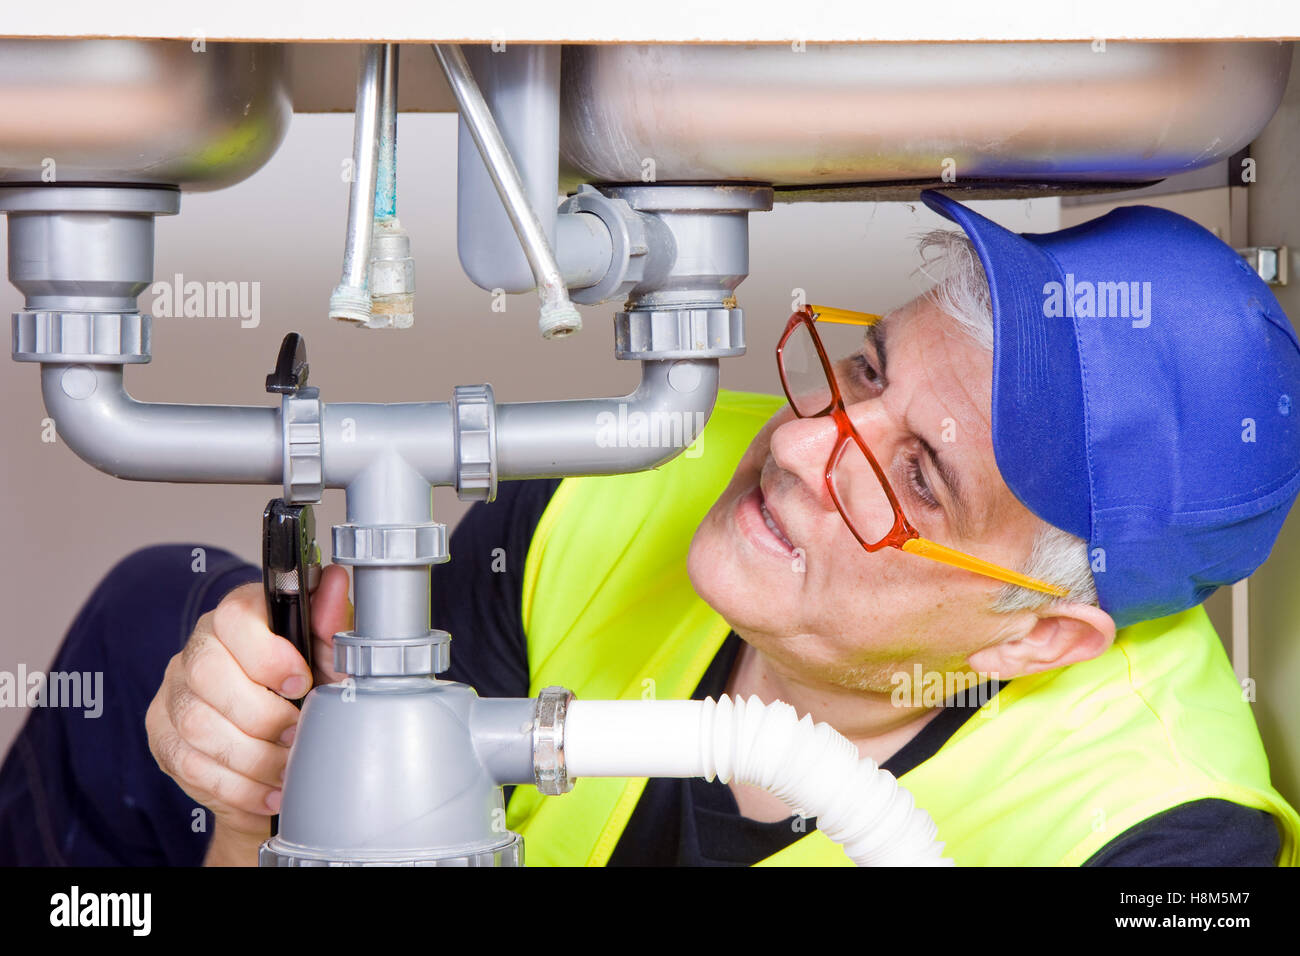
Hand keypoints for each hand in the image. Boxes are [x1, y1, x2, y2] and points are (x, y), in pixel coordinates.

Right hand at [145, 564, 352, 864]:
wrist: (281, 755)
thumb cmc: (307, 694)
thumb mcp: (329, 659)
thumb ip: (331, 622)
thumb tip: (335, 580)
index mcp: (238, 616)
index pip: (234, 617)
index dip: (267, 653)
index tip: (300, 682)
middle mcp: (198, 648)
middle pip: (207, 673)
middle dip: (261, 714)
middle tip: (297, 733)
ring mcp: (174, 693)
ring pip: (197, 724)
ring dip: (253, 756)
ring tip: (287, 767)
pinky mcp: (163, 736)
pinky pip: (191, 764)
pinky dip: (239, 785)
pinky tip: (269, 789)